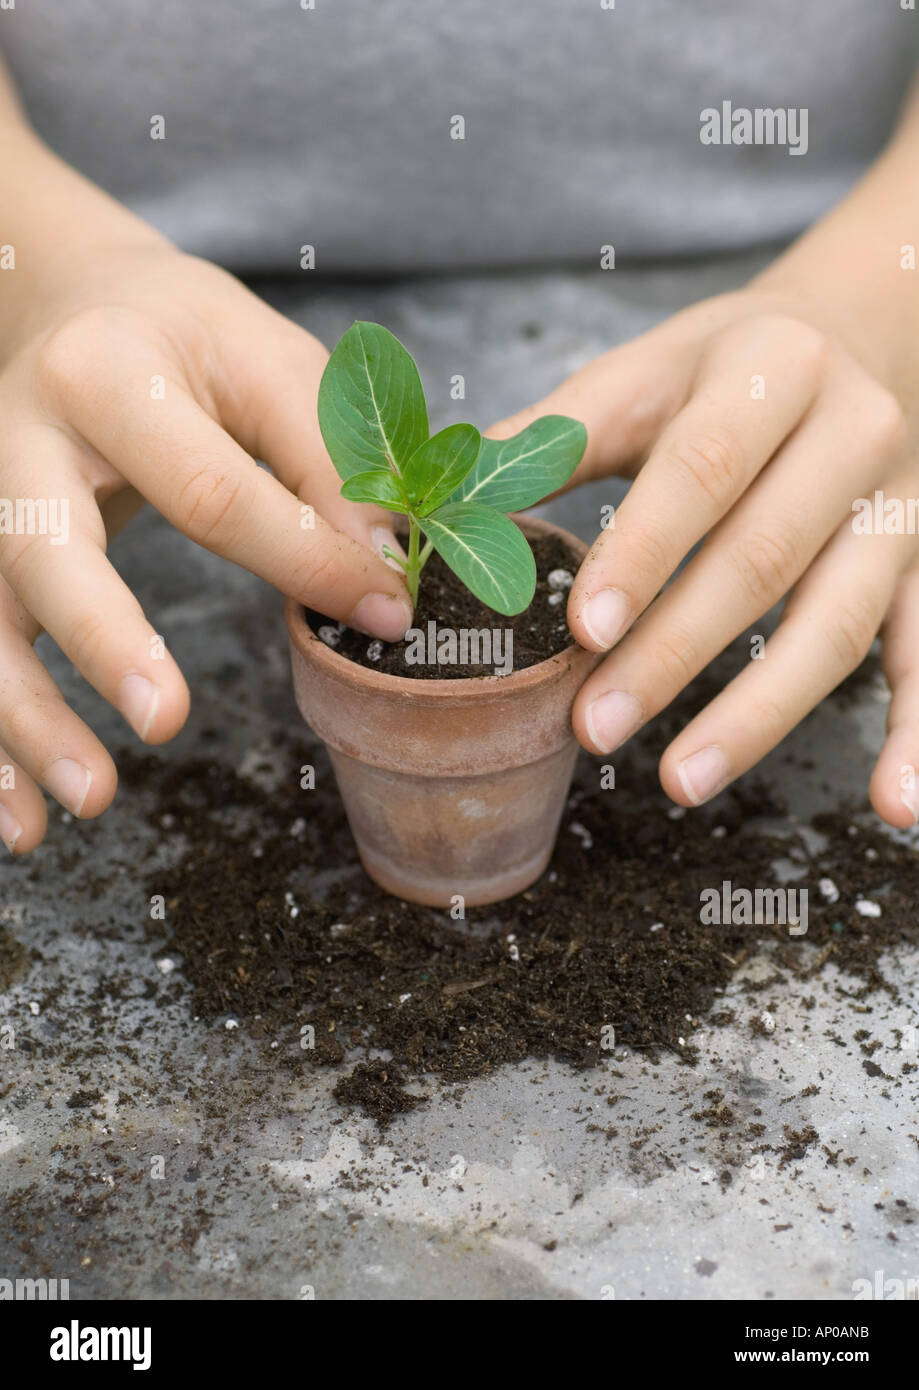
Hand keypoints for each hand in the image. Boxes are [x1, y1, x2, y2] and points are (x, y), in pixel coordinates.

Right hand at [0, 236, 410, 854]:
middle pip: (45, 546)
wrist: (65, 300)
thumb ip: (330, 461)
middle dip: (106, 640)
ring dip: (27, 722)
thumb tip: (388, 572)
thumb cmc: (184, 337)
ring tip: (88, 802)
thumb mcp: (270, 363)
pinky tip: (23, 823)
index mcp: (111, 372)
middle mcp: (21, 437)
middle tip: (165, 720)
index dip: (306, 557)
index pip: (212, 488)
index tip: (385, 615)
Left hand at [489, 289, 918, 827]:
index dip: (643, 553)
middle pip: (762, 559)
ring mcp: (899, 509)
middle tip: (593, 726)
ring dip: (759, 714)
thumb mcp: (647, 369)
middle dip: (672, 652)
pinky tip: (892, 810)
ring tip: (680, 781)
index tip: (581, 631)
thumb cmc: (729, 365)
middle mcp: (853, 433)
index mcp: (773, 369)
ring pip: (836, 624)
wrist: (862, 334)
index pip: (703, 469)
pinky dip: (915, 737)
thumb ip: (554, 434)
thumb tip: (441, 499)